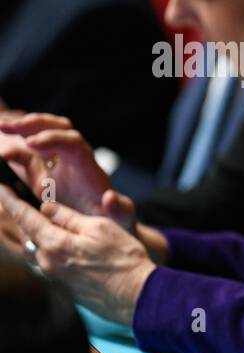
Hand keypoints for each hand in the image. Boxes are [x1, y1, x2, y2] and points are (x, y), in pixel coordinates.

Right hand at [0, 113, 114, 218]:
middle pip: (55, 130)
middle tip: (6, 126)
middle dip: (32, 124)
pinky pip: (25, 158)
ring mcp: (56, 167)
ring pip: (38, 140)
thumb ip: (121, 209)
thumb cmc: (117, 222)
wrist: (106, 228)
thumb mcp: (122, 217)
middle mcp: (72, 162)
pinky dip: (11, 152)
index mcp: (89, 168)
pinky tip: (0, 154)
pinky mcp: (42, 178)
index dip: (53, 138)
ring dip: (18, 132)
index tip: (32, 143)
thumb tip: (111, 198)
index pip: (73, 142)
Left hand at [0, 186, 154, 325]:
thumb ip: (69, 217)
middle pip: (27, 235)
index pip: (25, 217)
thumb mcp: (100, 228)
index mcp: (55, 243)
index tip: (1, 190)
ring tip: (37, 227)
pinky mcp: (64, 288)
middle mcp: (48, 262)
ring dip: (34, 237)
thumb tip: (47, 208)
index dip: (11, 202)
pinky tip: (58, 250)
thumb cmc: (124, 260)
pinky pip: (47, 265)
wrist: (137, 296)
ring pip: (36, 251)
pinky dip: (46, 252)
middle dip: (19, 219)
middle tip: (12, 205)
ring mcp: (55, 277)